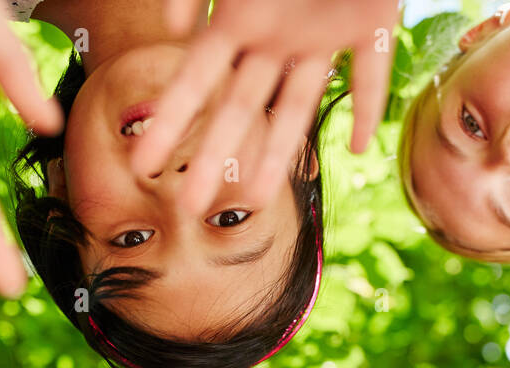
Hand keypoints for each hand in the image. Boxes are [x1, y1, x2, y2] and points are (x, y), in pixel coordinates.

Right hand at [131, 0, 398, 214]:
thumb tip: (177, 29)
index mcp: (238, 17)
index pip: (195, 83)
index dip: (169, 124)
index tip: (139, 165)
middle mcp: (274, 34)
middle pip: (238, 108)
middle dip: (212, 157)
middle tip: (186, 207)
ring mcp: (320, 32)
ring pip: (297, 105)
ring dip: (277, 152)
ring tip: (256, 200)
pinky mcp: (369, 19)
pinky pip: (370, 70)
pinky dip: (368, 106)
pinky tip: (358, 148)